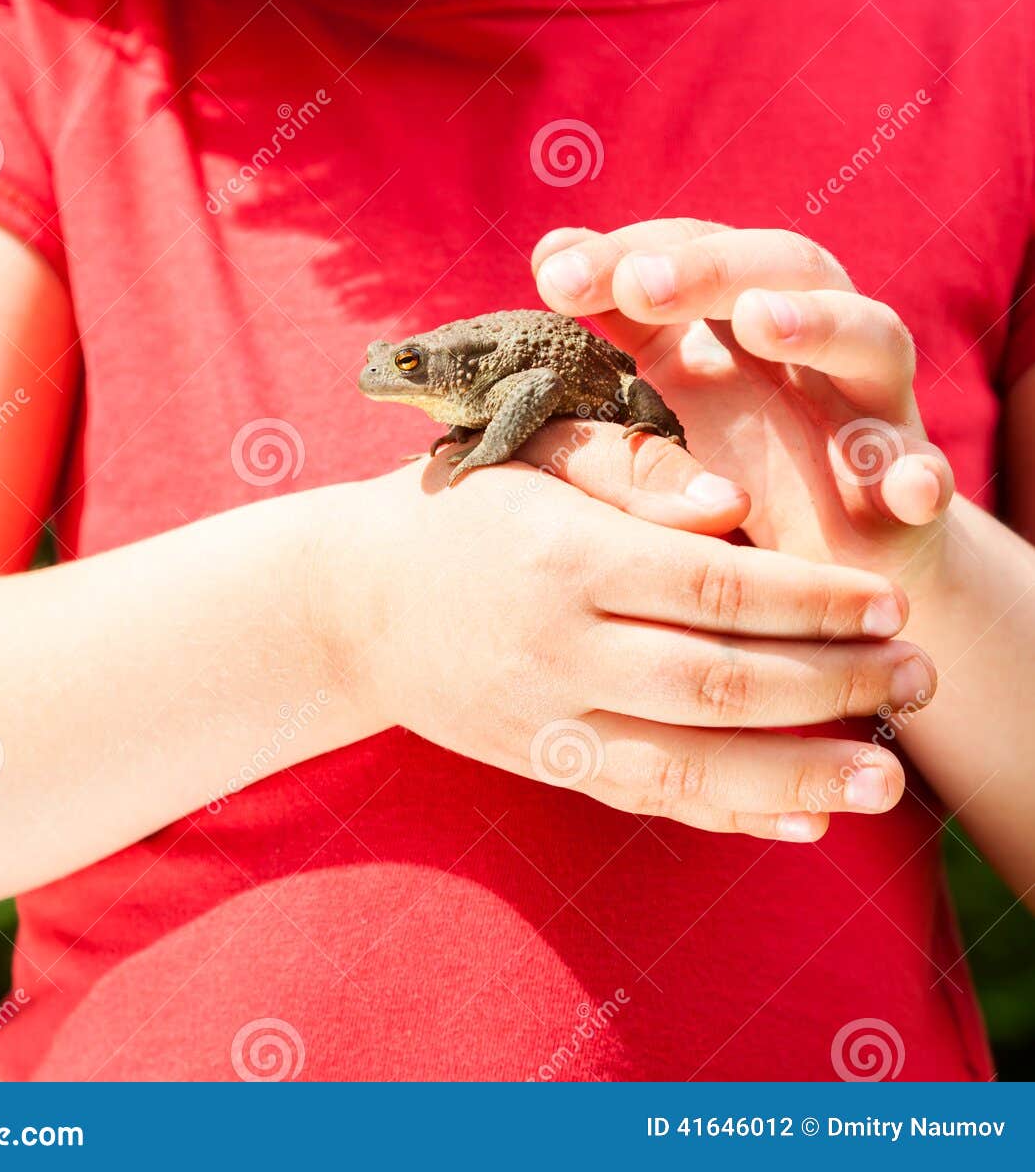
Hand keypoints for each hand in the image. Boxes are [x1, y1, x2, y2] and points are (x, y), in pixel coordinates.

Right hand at [317, 439, 934, 843]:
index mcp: (563, 556)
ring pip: (690, 766)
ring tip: (888, 776)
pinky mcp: (542, 765)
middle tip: (919, 679)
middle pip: (719, 683)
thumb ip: (635, 470)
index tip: (889, 600)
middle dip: (831, 686)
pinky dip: (729, 817)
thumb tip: (737, 507)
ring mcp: (546, 721)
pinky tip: (804, 817)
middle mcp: (555, 650)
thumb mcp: (535, 450)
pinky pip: (646, 802)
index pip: (713, 587)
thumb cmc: (462, 502)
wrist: (349, 601)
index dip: (811, 600)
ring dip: (799, 773)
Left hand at [531, 219, 953, 597]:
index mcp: (740, 314)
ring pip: (869, 338)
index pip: (691, 248)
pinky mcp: (909, 485)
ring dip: (819, 322)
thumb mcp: (660, 401)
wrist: (821, 577)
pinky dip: (920, 476)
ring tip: (761, 320)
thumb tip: (550, 256)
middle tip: (641, 283)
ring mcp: (869, 405)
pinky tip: (906, 488)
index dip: (627, 251)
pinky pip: (924, 472)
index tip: (552, 276)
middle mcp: (814, 340)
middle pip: (782, 267)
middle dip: (709, 269)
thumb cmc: (726, 472)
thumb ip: (617, 334)